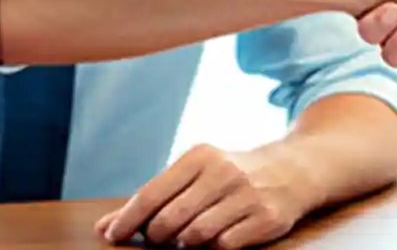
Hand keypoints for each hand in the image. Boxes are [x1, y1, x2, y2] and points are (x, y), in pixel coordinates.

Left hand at [98, 143, 317, 248]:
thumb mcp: (195, 173)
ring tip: (188, 238)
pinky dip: (215, 247)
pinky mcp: (267, 217)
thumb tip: (103, 227)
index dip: (127, 219)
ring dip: (186, 244)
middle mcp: (224, 172)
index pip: (152, 193)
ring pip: (196, 236)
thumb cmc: (232, 174)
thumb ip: (153, 198)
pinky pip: (225, 245)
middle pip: (170, 219)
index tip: (111, 236)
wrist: (293, 169)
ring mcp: (247, 195)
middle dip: (157, 236)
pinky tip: (218, 238)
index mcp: (200, 156)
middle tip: (159, 239)